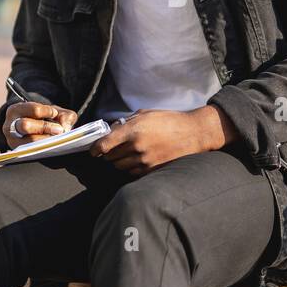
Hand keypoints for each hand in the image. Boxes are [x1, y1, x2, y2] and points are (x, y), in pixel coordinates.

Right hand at [3, 101, 78, 148]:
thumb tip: (65, 127)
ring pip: (28, 142)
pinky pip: (32, 153)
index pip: (33, 109)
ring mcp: (13, 142)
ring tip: (56, 139)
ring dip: (45, 140)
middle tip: (59, 130)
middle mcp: (9, 126)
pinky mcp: (19, 153)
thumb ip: (63, 115)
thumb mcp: (53, 112)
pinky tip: (52, 147)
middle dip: (44, 127)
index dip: (46, 111)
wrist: (33, 129)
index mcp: (15, 111)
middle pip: (25, 125)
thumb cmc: (43, 118)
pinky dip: (44, 149)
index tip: (54, 113)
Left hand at [89, 106, 236, 176]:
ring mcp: (145, 161)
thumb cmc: (169, 120)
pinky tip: (137, 159)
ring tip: (127, 153)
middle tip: (112, 148)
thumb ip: (126, 123)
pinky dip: (130, 168)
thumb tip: (110, 131)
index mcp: (134, 130)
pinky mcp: (152, 170)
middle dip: (108, 153)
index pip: (105, 144)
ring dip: (119, 161)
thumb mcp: (146, 114)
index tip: (93, 151)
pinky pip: (132, 173)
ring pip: (120, 167)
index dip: (95, 149)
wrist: (193, 133)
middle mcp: (137, 147)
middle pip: (110, 157)